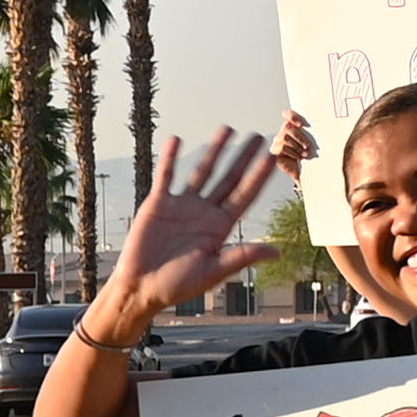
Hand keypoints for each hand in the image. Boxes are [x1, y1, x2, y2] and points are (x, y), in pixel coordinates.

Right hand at [91, 122, 294, 340]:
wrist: (140, 287)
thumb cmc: (177, 286)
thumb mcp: (212, 271)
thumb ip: (242, 256)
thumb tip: (277, 253)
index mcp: (219, 228)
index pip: (245, 196)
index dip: (259, 176)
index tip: (274, 158)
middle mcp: (204, 213)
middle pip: (229, 179)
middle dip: (244, 158)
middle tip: (260, 137)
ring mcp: (182, 206)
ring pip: (202, 172)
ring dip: (214, 151)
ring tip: (227, 129)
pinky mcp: (158, 204)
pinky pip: (166, 176)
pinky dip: (170, 157)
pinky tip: (176, 139)